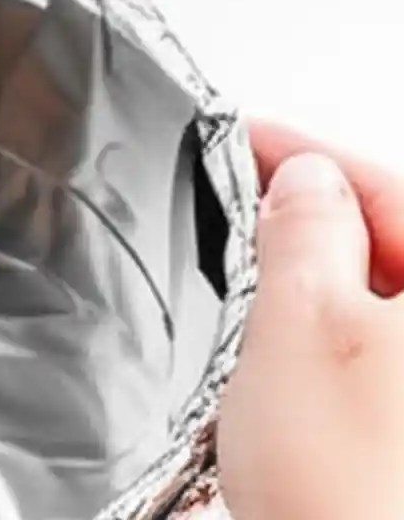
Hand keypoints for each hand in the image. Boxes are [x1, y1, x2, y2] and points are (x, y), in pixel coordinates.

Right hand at [218, 120, 403, 518]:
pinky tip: (271, 366)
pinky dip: (316, 347)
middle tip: (231, 203)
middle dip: (304, 220)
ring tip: (244, 288)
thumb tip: (305, 182)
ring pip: (372, 304)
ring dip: (307, 288)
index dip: (304, 153)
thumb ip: (304, 232)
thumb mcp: (307, 328)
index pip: (388, 186)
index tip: (244, 136)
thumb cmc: (364, 496)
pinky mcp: (398, 431)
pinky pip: (367, 362)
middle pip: (385, 243)